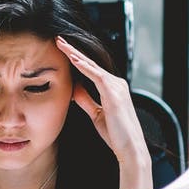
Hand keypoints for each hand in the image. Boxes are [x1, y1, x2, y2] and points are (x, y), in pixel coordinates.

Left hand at [56, 36, 149, 166]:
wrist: (130, 148)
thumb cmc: (116, 135)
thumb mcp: (96, 114)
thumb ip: (86, 100)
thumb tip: (74, 89)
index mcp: (113, 88)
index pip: (91, 70)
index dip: (76, 60)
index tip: (62, 51)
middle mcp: (117, 84)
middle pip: (91, 64)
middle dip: (74, 51)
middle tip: (59, 40)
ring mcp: (116, 87)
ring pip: (92, 66)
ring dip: (76, 55)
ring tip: (62, 44)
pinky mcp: (114, 93)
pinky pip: (96, 76)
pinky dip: (84, 66)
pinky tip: (73, 59)